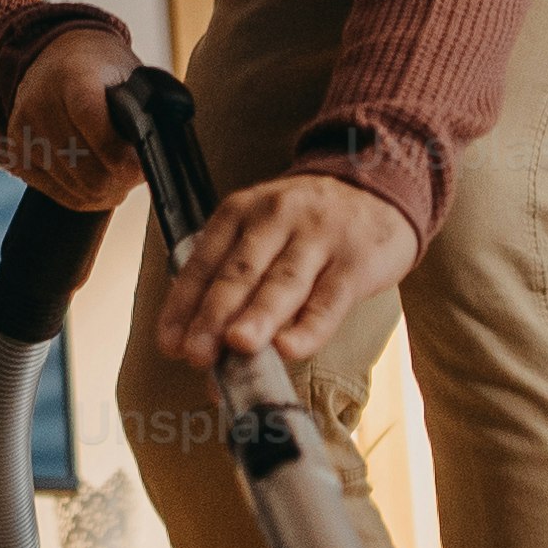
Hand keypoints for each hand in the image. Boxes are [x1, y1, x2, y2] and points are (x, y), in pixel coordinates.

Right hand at [1, 25, 143, 211]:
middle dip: (121, 179)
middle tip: (136, 173)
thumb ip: (146, 107)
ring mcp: (24, 131)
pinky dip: (86, 195)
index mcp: (73, 76)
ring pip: (78, 189)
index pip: (95, 127)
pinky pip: (60, 195)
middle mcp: (40, 103)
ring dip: (106, 190)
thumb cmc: (100, 68)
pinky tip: (97, 177)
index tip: (143, 168)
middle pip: (89, 170)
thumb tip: (160, 150)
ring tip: (118, 172)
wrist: (53, 57)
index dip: (123, 158)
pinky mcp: (15, 155)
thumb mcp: (128, 72)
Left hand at [157, 169, 417, 368]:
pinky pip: (330, 300)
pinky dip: (309, 328)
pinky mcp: (356, 261)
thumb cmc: (307, 227)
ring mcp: (319, 238)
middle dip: (214, 316)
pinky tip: (289, 350)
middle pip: (240, 272)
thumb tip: (211, 356)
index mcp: (241, 212)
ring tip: (237, 346)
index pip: (204, 261)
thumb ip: (238, 287)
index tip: (170, 345)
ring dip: (258, 317)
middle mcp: (276, 219)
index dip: (184, 304)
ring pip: (283, 282)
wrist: (377, 190)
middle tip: (196, 354)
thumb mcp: (265, 235)